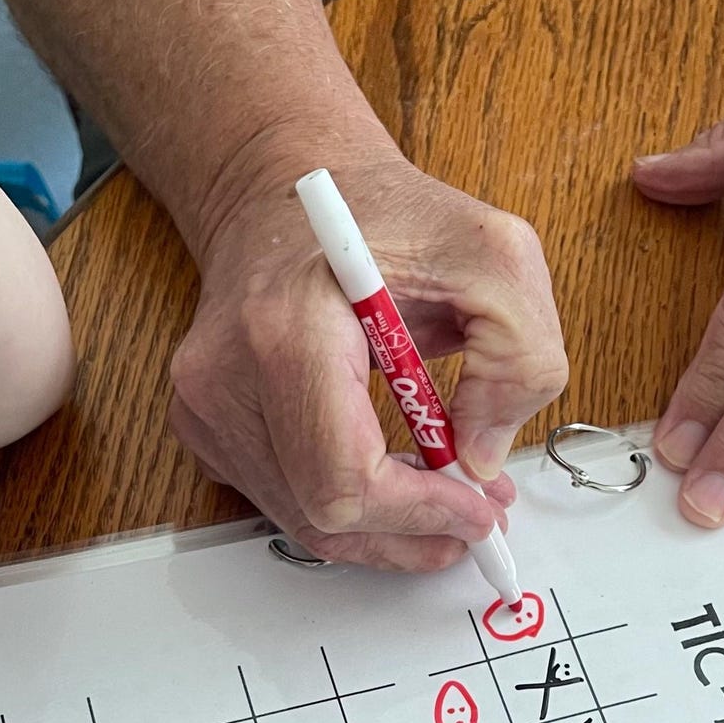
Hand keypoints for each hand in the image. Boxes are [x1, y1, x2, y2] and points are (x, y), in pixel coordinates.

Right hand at [170, 147, 567, 571]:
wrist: (284, 190)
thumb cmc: (380, 215)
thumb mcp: (492, 256)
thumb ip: (519, 357)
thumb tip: (484, 457)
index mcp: (286, 330)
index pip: (344, 477)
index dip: (419, 513)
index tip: (475, 508)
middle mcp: (225, 378)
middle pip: (321, 516)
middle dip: (408, 532)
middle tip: (471, 519)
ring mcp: (205, 409)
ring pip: (301, 522)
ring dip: (382, 528)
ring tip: (442, 498)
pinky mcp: (204, 426)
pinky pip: (282, 499)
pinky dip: (344, 506)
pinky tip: (388, 474)